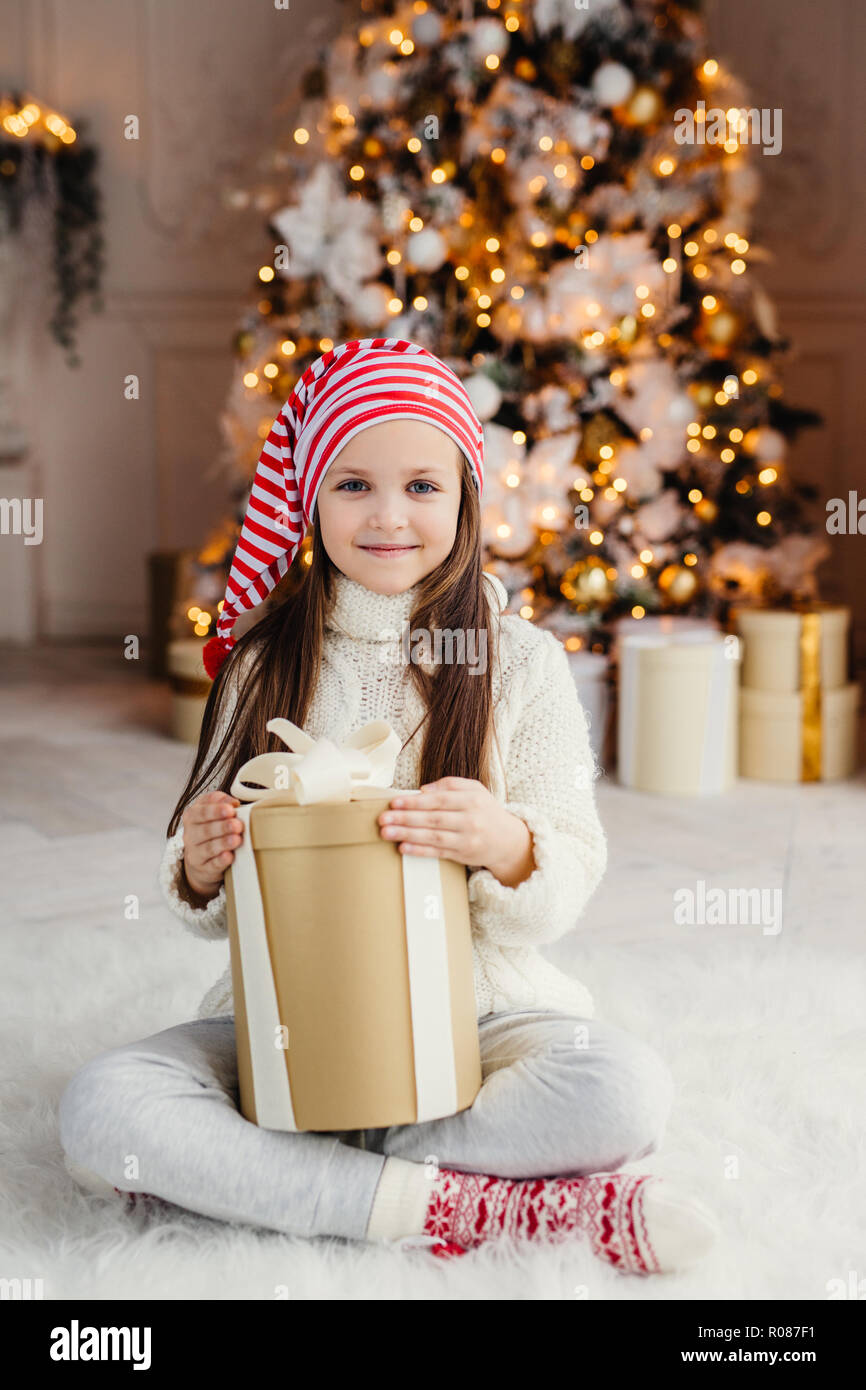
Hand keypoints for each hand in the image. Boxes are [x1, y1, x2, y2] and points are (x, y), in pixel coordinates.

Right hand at [181, 791, 243, 900]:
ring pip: (208, 848)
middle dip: (222, 827)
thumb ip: (222, 802)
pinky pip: (212, 865)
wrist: (201, 857)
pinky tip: (229, 856)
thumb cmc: (211, 828)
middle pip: (205, 830)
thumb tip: (234, 802)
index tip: (230, 810)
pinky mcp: (203, 868)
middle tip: (237, 825)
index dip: (215, 810)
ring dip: (223, 843)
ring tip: (237, 839)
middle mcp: (190, 834)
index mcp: (192, 816)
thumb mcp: (213, 811)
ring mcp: (195, 852)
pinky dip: (221, 861)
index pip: (200, 812)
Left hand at [377, 776, 535, 884]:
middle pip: (433, 819)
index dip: (415, 801)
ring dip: (407, 835)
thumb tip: (423, 790)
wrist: (507, 840)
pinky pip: (438, 852)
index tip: (394, 802)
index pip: (439, 800)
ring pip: (433, 837)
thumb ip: (450, 785)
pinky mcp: (463, 855)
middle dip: (405, 818)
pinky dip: (419, 850)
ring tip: (386, 833)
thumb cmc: (485, 811)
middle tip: (383, 819)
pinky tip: (403, 848)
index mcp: (472, 800)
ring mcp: (467, 840)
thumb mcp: (475, 790)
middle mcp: (470, 820)